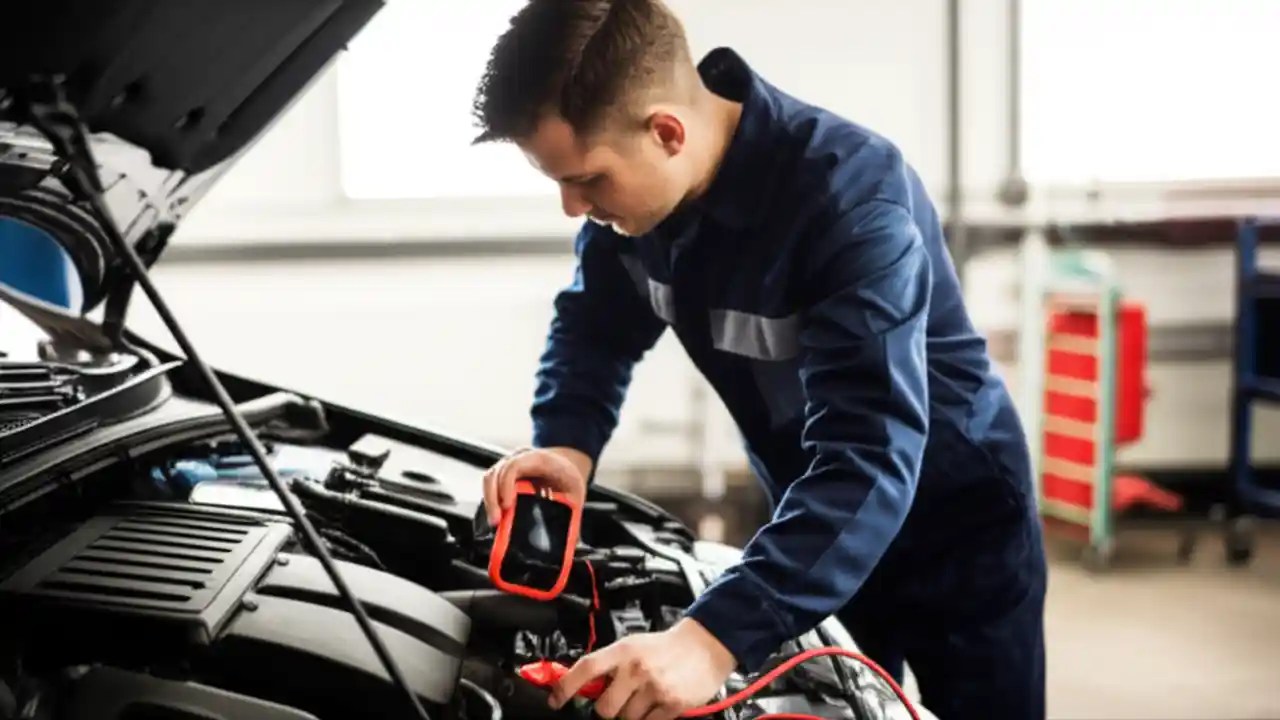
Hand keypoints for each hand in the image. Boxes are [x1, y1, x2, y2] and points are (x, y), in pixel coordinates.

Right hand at [481, 446, 590, 525]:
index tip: (507, 506)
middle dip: (493, 498)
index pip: (514, 466)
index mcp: (539, 459)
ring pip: (490, 479)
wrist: (567, 465)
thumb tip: (571, 541)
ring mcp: (509, 466)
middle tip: (497, 521)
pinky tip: (497, 517)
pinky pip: (491, 486)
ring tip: (495, 522)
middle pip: (496, 473)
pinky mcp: (503, 476)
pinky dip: (491, 502)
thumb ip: (572, 513)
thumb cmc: (569, 476)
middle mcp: (520, 459)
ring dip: (489, 502)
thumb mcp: (576, 492)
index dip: (506, 485)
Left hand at [550, 618, 736, 719]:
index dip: (565, 687)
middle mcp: (636, 669)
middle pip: (604, 708)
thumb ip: (609, 665)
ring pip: (626, 719)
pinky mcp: (672, 705)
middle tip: (620, 700)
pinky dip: (649, 719)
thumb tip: (581, 686)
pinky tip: (657, 705)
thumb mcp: (633, 646)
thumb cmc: (664, 647)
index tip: (555, 701)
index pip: (586, 668)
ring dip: (631, 714)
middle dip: (609, 709)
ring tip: (644, 698)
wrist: (704, 646)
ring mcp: (654, 688)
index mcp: (623, 651)